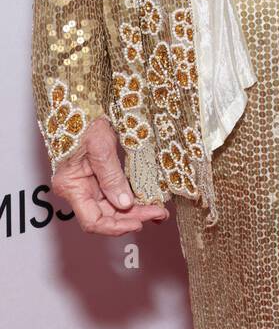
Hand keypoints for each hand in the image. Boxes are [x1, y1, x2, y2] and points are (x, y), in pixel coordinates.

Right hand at [51, 115, 170, 234]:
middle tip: (158, 214)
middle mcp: (77, 189)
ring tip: (158, 209)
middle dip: (132, 217)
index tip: (139, 223)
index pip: (92, 221)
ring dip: (135, 209)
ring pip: (112, 206)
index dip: (116, 227)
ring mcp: (87, 183)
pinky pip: (114, 192)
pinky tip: (147, 198)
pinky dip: (131, 197)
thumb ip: (111, 176)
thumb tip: (124, 203)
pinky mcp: (98, 175)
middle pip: (105, 215)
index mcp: (71, 185)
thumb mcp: (100, 147)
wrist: (82, 101)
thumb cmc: (84, 119)